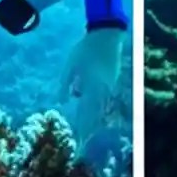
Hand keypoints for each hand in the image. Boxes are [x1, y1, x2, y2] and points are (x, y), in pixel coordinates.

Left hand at [60, 27, 123, 146]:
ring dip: (95, 119)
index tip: (79, 139)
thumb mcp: (70, 64)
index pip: (86, 111)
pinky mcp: (113, 80)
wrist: (107, 35)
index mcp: (91, 85)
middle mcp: (103, 88)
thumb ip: (65, 84)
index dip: (82, 126)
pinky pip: (105, 98)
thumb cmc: (85, 48)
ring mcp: (109, 84)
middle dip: (89, 128)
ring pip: (102, 107)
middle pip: (96, 113)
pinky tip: (97, 113)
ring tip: (89, 132)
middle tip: (83, 141)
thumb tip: (63, 102)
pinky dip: (100, 108)